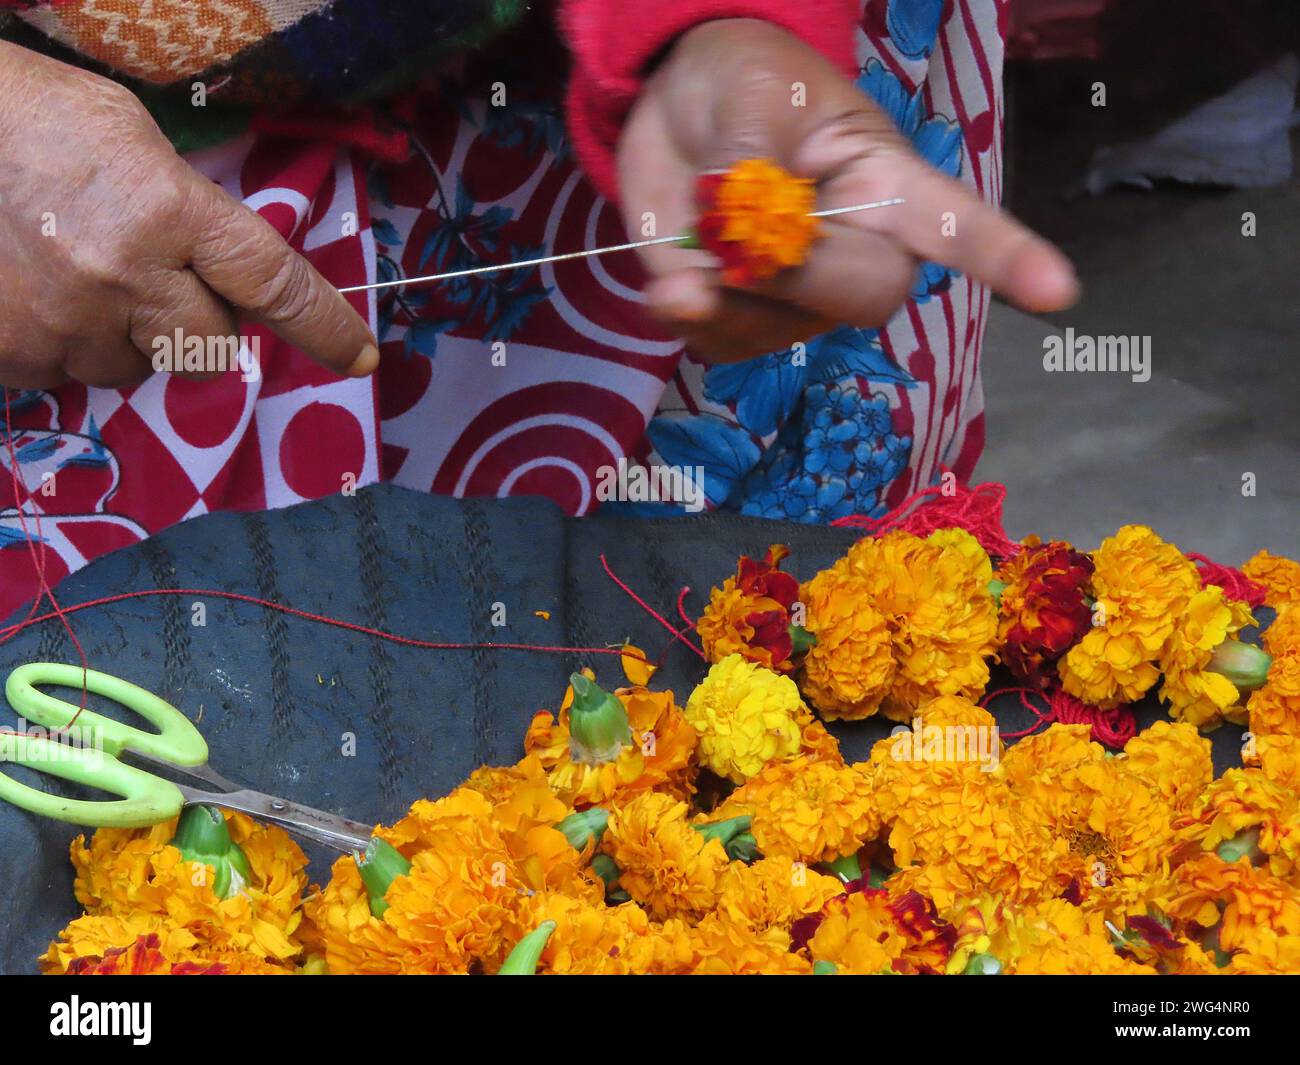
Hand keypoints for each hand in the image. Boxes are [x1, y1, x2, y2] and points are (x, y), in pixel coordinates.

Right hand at [0, 42, 376, 390]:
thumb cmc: (41, 121)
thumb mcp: (139, 144)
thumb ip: (196, 214)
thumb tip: (238, 278)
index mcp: (168, 210)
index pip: (272, 284)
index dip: (324, 325)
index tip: (361, 355)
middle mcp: (126, 277)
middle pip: (212, 346)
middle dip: (203, 323)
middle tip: (162, 280)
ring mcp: (67, 322)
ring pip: (143, 366)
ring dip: (136, 336)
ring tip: (89, 277)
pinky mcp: (17, 353)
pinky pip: (76, 374)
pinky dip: (75, 344)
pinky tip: (48, 293)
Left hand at [617, 18, 1078, 362]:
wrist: (677, 107)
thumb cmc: (741, 83)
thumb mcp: (752, 94)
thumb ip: (751, 165)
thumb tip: (744, 243)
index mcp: (883, 182)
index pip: (953, 223)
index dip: (1003, 257)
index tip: (1059, 291)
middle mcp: (856, 248)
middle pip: (865, 295)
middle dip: (796, 276)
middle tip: (731, 239)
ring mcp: (802, 292)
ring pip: (785, 332)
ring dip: (724, 307)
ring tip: (683, 267)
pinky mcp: (747, 316)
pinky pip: (729, 348)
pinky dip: (693, 326)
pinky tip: (676, 289)